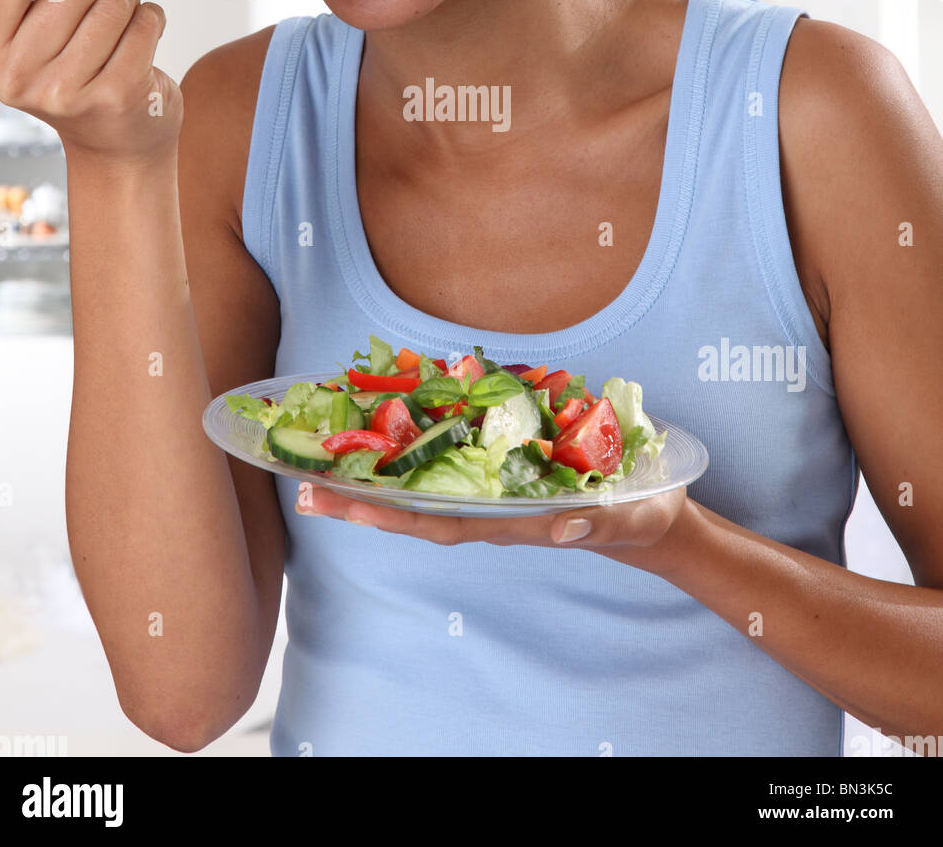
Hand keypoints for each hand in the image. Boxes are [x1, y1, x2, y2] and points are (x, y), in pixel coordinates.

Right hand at [0, 0, 181, 165]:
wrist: (116, 143)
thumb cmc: (81, 69)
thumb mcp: (46, 13)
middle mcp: (17, 75)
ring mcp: (64, 91)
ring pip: (114, 4)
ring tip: (131, 14)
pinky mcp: (113, 97)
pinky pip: (145, 26)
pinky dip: (154, 21)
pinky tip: (144, 39)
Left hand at [296, 476, 687, 558]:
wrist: (651, 515)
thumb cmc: (640, 517)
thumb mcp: (628, 517)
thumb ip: (597, 521)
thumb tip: (560, 527)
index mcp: (514, 522)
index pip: (441, 523)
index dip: (391, 517)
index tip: (344, 507)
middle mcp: (493, 509)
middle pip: (416, 509)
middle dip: (362, 501)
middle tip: (301, 486)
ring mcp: (497, 490)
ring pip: (427, 486)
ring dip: (377, 476)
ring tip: (324, 460)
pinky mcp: (507, 468)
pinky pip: (454, 458)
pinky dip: (419, 446)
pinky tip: (391, 426)